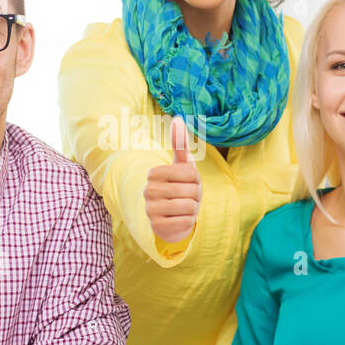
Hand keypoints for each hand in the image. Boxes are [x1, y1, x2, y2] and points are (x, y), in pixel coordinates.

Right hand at [144, 116, 201, 243]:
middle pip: (191, 190)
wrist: (174, 216)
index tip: (186, 182)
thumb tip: (177, 118)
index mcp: (154, 174)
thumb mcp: (183, 166)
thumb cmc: (181, 186)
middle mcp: (149, 191)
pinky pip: (186, 221)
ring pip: (189, 206)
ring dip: (193, 208)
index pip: (190, 172)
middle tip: (187, 197)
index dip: (195, 178)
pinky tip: (181, 219)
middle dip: (196, 195)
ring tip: (184, 207)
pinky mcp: (157, 227)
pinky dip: (189, 221)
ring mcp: (150, 209)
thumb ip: (180, 143)